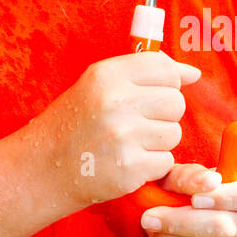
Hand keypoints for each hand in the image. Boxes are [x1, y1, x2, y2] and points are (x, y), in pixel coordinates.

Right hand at [27, 51, 202, 217]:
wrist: (43, 167)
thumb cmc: (75, 122)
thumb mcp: (97, 85)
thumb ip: (143, 73)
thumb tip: (193, 73)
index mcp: (107, 75)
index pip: (164, 67)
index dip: (169, 81)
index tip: (156, 91)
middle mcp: (116, 101)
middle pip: (175, 101)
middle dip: (163, 114)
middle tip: (137, 122)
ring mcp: (123, 136)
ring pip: (174, 133)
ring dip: (158, 141)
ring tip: (129, 143)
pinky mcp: (130, 169)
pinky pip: (166, 162)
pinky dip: (151, 165)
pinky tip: (126, 161)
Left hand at [140, 162, 236, 236]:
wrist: (193, 229)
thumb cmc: (187, 193)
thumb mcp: (183, 177)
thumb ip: (191, 175)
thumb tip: (208, 181)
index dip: (226, 198)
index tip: (195, 199)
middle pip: (225, 226)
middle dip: (181, 222)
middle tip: (150, 217)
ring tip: (152, 230)